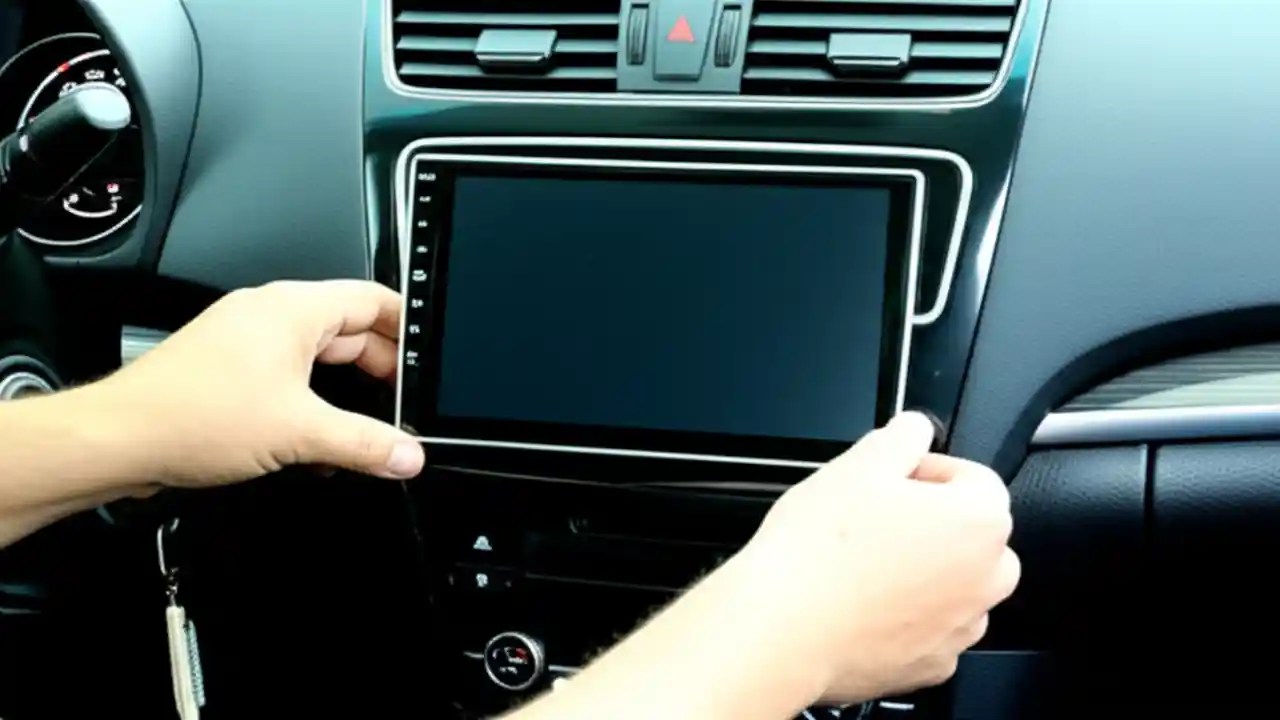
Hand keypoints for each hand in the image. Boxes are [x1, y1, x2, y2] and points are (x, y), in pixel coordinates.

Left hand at [96, 279, 424, 486]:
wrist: (119, 439)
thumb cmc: (188, 415)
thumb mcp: (298, 432)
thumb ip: (364, 443)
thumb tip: (406, 454)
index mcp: (291, 309)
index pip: (372, 299)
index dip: (407, 326)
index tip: (430, 356)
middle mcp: (269, 316)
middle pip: (348, 331)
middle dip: (380, 369)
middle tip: (406, 404)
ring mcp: (247, 342)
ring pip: (318, 360)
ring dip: (345, 395)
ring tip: (366, 431)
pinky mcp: (231, 371)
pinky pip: (289, 379)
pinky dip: (312, 407)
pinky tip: (319, 446)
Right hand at [732, 412, 1018, 705]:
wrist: (782, 630)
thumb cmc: (818, 551)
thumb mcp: (858, 464)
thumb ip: (902, 435)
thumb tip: (915, 431)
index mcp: (980, 521)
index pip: (973, 478)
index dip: (925, 471)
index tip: (891, 479)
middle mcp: (985, 579)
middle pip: (971, 535)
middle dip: (932, 523)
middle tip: (874, 520)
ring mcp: (960, 628)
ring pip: (954, 584)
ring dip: (923, 570)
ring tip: (863, 563)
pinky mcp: (932, 666)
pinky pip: (931, 629)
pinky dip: (907, 616)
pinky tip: (862, 601)